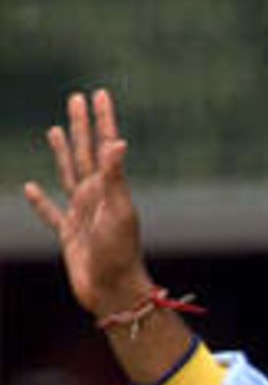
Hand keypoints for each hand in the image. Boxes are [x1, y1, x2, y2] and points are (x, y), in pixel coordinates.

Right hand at [23, 88, 152, 318]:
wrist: (113, 291)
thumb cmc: (119, 254)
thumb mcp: (119, 212)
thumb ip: (114, 177)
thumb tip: (117, 141)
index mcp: (107, 189)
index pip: (104, 146)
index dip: (102, 119)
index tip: (99, 93)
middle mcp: (94, 197)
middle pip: (85, 153)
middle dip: (81, 126)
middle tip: (76, 98)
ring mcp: (81, 215)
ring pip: (68, 175)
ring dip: (62, 152)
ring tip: (54, 130)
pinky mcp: (69, 235)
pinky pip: (51, 214)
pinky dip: (41, 202)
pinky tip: (31, 189)